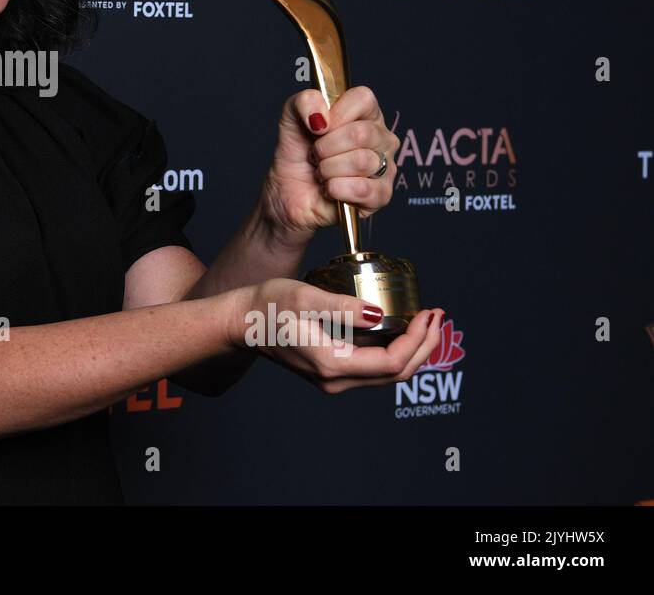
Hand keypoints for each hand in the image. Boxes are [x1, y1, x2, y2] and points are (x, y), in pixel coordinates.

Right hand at [231, 278, 443, 393]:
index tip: (430, 313)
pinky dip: (393, 350)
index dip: (418, 340)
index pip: (392, 362)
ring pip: (386, 373)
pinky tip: (399, 328)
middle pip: (396, 374)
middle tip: (437, 316)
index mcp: (331, 363)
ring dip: (412, 350)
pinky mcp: (330, 369)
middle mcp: (335, 379)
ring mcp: (332, 378)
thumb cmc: (267, 306)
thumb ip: (344, 307)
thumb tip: (378, 314)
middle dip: (423, 346)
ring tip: (425, 321)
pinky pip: (372, 367)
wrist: (240, 322)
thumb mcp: (306, 297)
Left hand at [260, 85, 399, 244]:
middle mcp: (382, 139)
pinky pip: (362, 189)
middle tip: (316, 155)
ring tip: (322, 172)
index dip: (335, 114)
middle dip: (325, 147)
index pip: (364, 98)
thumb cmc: (297, 154)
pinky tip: (329, 190)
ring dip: (328, 169)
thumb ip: (304, 102)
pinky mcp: (381, 196)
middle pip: (361, 133)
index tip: (317, 128)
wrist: (287, 191)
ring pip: (361, 162)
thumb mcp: (292, 118)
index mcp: (366, 114)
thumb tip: (321, 116)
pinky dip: (335, 189)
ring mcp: (385, 167)